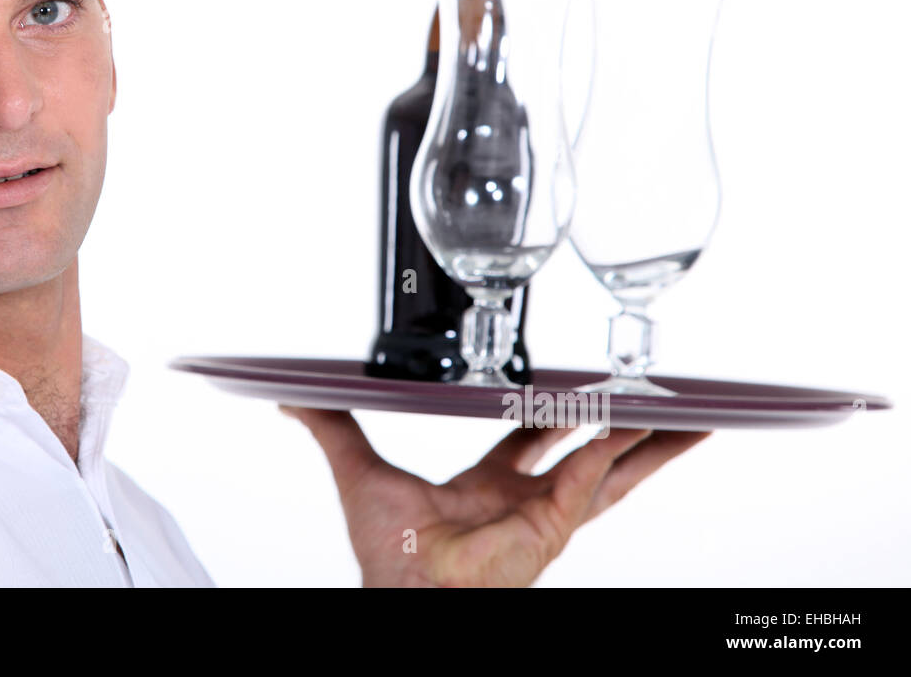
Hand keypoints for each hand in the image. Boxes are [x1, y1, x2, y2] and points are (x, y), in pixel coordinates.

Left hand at [278, 405, 709, 586]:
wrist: (405, 591)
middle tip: (653, 403)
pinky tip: (632, 428)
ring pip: (611, 473)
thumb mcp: (359, 470)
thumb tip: (298, 397)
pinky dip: (612, 453)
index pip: (529, 441)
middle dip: (623, 431)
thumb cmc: (387, 556)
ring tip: (684, 420)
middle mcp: (524, 501)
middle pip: (588, 456)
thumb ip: (335, 427)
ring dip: (647, 446)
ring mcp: (546, 516)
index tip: (567, 390)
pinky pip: (591, 479)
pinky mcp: (554, 526)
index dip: (549, 413)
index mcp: (486, 487)